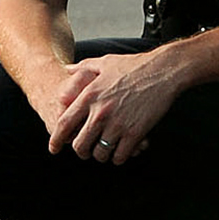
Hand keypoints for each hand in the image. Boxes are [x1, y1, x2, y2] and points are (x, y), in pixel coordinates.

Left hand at [46, 48, 179, 165]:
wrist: (164, 70)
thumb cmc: (136, 65)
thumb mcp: (105, 62)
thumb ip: (83, 67)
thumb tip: (67, 68)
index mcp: (90, 96)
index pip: (63, 125)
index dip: (56, 140)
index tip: (54, 148)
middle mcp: (100, 112)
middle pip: (80, 145)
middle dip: (81, 152)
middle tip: (86, 152)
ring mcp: (118, 124)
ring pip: (100, 154)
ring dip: (102, 156)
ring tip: (106, 151)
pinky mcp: (135, 133)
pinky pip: (120, 156)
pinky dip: (119, 157)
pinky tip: (122, 151)